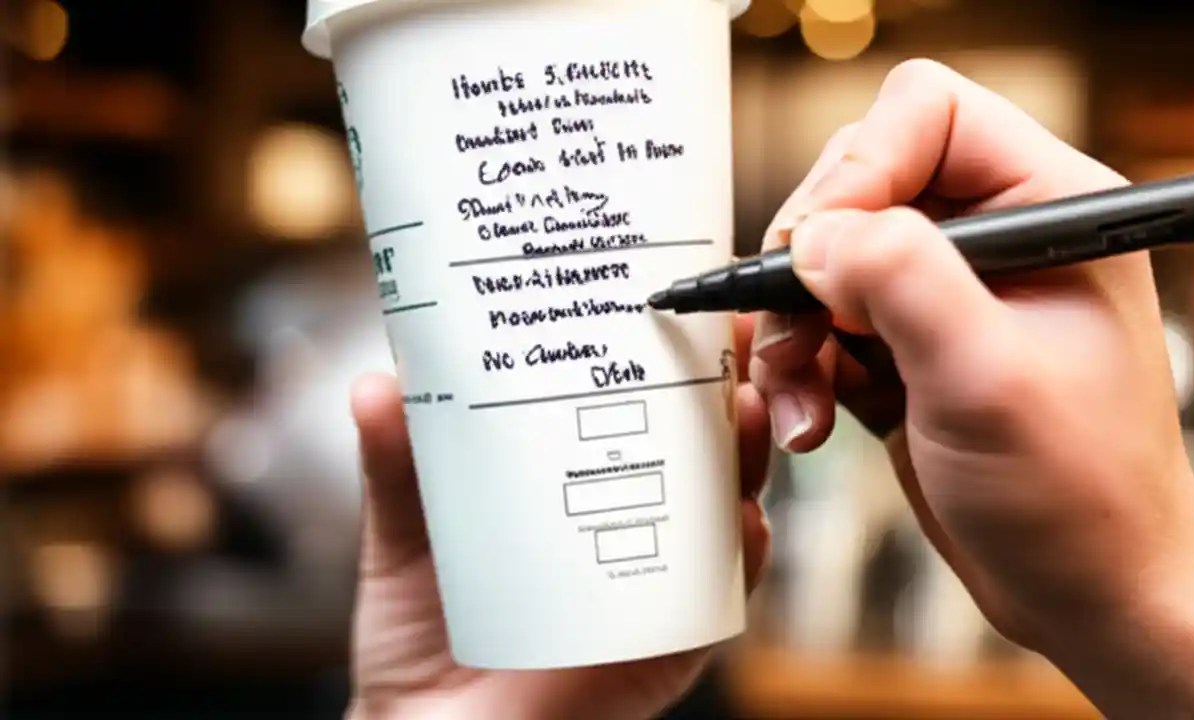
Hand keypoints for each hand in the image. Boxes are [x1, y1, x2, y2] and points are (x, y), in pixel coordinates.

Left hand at [345, 316, 770, 719]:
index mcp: (573, 483)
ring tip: (744, 415)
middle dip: (728, 389)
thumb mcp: (404, 531)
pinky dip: (742, 551)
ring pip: (726, 504)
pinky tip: (740, 517)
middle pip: (699, 444)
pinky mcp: (670, 638)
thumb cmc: (423, 631)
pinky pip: (724, 591)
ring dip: (748, 456)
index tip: (678, 302)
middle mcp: (628, 522)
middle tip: (731, 343)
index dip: (667, 354)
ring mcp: (655, 578)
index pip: (634, 406)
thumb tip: (376, 387)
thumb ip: (396, 465)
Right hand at [749, 59, 1193, 716]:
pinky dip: (798, 370)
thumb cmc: (1081, 496)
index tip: (822, 250)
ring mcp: (947, 295)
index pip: (926, 115)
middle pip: (858, 184)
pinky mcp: (908, 349)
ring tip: (799, 403)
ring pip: (826, 262)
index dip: (860, 169)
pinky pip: (821, 326)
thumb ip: (902, 282)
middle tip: (798, 334)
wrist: (1089, 594)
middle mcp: (994, 238)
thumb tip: (816, 235)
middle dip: (809, 266)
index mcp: (1045, 208)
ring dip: (792, 332)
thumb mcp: (988, 379)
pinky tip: (809, 422)